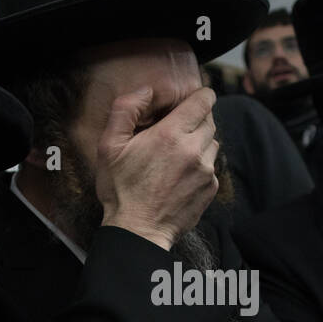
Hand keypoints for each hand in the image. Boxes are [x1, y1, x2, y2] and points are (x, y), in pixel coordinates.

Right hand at [94, 85, 219, 249]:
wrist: (138, 230)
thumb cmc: (121, 189)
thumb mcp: (110, 146)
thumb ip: (125, 110)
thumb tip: (147, 90)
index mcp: (171, 135)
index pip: (203, 101)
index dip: (201, 95)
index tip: (193, 99)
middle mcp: (194, 150)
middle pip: (209, 121)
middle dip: (196, 120)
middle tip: (176, 130)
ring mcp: (206, 171)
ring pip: (212, 143)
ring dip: (199, 143)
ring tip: (176, 154)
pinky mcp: (210, 189)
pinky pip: (212, 167)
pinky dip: (201, 165)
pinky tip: (180, 174)